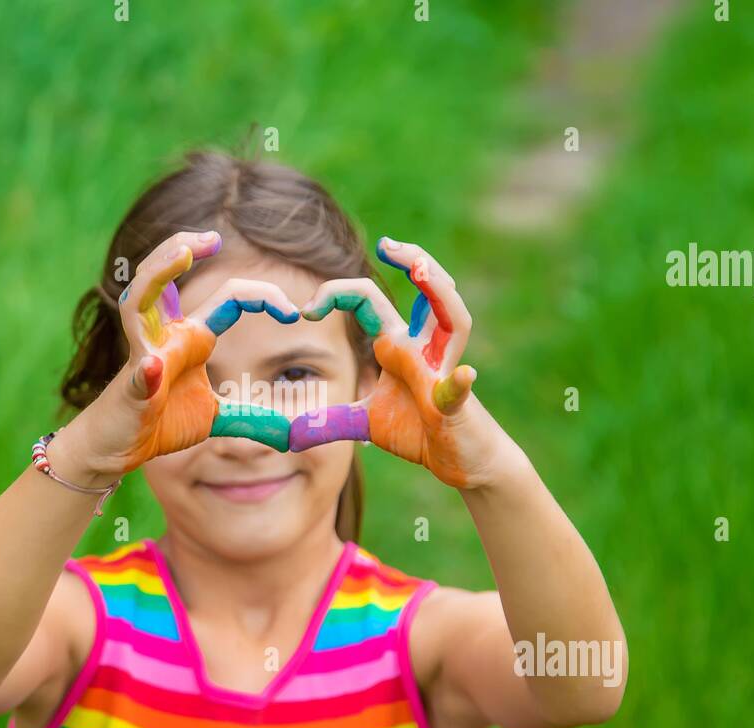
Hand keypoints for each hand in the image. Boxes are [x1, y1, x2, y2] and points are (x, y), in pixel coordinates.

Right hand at [66, 231, 299, 478]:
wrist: (118, 446)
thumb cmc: (160, 421)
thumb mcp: (215, 418)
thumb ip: (250, 418)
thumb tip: (287, 431)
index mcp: (191, 337)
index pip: (228, 298)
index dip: (261, 296)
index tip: (292, 313)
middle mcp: (165, 335)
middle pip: (165, 274)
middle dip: (184, 246)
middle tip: (214, 237)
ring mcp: (145, 355)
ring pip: (139, 301)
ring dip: (157, 275)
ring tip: (181, 253)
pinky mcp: (132, 387)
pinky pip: (139, 372)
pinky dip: (147, 371)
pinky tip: (156, 366)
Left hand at [294, 237, 498, 488]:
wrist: (457, 457)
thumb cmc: (416, 430)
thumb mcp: (363, 424)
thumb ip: (328, 422)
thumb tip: (290, 434)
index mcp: (396, 345)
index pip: (368, 300)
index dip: (339, 293)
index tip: (307, 308)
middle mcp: (423, 348)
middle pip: (426, 291)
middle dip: (412, 260)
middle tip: (385, 243)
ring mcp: (442, 372)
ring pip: (453, 321)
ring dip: (440, 294)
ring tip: (423, 270)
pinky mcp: (455, 406)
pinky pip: (457, 391)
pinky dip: (459, 385)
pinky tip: (464, 376)